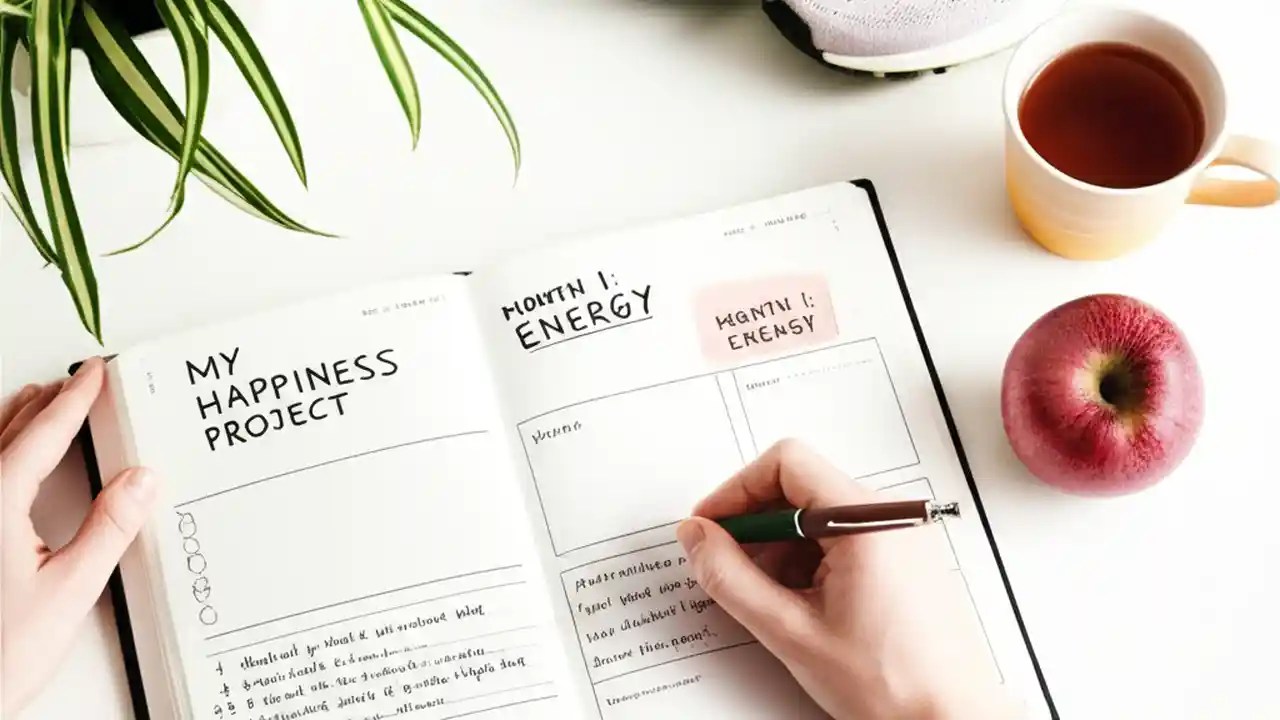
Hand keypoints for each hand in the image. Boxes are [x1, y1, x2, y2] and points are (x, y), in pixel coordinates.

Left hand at [1, 358, 157, 715]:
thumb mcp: (70, 591)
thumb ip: (109, 529)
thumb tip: (139, 480)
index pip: (42, 435)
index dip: (74, 401)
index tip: (93, 374)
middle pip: (9, 434)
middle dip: (44, 404)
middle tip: (75, 383)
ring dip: (16, 423)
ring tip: (38, 403)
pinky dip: (1, 452)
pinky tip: (9, 464)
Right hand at [677, 440, 1016, 719]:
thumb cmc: (892, 685)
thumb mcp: (791, 631)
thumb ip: (730, 578)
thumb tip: (697, 538)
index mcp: (867, 520)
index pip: (786, 463)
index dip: (736, 491)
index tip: (711, 526)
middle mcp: (890, 515)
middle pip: (801, 486)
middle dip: (756, 526)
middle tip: (729, 569)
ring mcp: (901, 535)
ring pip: (819, 515)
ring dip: (782, 549)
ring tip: (774, 602)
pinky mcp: (904, 558)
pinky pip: (844, 538)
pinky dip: (810, 562)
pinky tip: (804, 607)